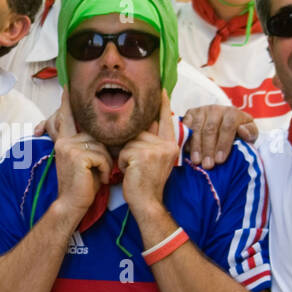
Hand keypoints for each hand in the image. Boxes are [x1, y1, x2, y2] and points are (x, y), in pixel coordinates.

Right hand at [50, 90, 112, 217]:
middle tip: (94, 171)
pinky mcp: (78, 156)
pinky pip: (103, 156)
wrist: (72, 204)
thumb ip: (89, 144)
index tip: (67, 86)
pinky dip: (105, 169)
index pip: (67, 116)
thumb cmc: (83, 184)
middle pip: (95, 133)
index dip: (67, 101)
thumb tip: (103, 131)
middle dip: (104, 153)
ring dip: (105, 163)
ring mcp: (69, 147)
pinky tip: (98, 178)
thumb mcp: (85, 160)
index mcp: (64, 140)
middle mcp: (65, 140)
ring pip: (102, 146)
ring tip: (96, 175)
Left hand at [118, 91, 178, 218]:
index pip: (165, 119)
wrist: (147, 203)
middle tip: (136, 165)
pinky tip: (130, 172)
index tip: (161, 87)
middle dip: (131, 145)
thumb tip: (142, 122)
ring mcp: (156, 148)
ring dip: (125, 155)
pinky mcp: (143, 154)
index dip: (163, 103)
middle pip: (140, 130)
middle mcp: (166, 144)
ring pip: (129, 140)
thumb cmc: (146, 183)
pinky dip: (121, 162)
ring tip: (133, 170)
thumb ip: (151, 141)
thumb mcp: (154, 159)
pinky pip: (123, 150)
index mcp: (170, 144)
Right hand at [183, 104, 256, 168]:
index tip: (220, 160)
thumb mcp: (250, 132)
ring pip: (197, 129)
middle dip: (209, 149)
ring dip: (196, 147)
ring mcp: (201, 110)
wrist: (225, 121)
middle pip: (210, 129)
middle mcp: (216, 109)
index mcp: (232, 112)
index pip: (227, 127)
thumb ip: (251, 133)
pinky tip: (187, 151)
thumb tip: (242, 131)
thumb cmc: (238, 131)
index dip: (223, 144)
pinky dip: (186, 140)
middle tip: (208, 165)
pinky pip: (185, 127)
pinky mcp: (190, 114)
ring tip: (197, 161)